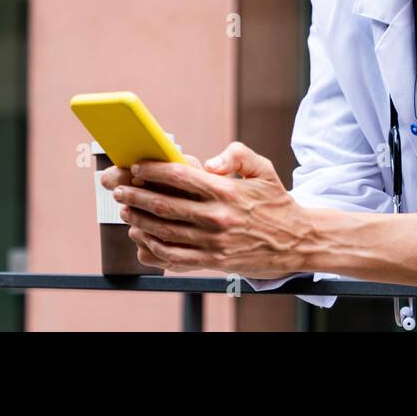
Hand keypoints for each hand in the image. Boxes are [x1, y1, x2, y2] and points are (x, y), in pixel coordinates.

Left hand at [105, 142, 312, 279]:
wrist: (296, 241)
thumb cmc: (276, 202)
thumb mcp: (263, 170)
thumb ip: (237, 155)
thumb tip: (210, 161)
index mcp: (227, 191)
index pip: (181, 176)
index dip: (153, 170)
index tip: (137, 167)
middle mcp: (217, 217)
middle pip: (165, 204)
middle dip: (136, 195)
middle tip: (120, 189)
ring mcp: (213, 242)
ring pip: (165, 231)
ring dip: (140, 220)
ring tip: (126, 211)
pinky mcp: (213, 261)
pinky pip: (174, 256)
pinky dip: (153, 247)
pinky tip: (143, 237)